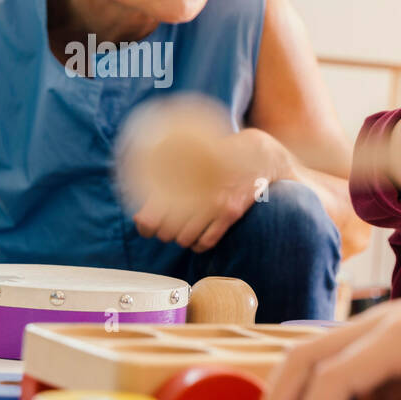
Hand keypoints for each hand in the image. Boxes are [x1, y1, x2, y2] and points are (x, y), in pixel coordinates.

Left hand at [118, 96, 283, 252]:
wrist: (257, 154)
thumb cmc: (218, 155)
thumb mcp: (188, 156)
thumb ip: (164, 175)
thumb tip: (143, 208)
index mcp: (177, 178)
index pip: (149, 218)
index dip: (145, 226)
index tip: (147, 226)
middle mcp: (194, 192)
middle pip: (166, 232)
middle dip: (165, 232)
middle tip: (168, 227)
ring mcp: (214, 204)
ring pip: (185, 239)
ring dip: (182, 238)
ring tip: (184, 231)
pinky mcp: (231, 212)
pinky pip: (207, 241)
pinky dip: (199, 245)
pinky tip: (199, 238)